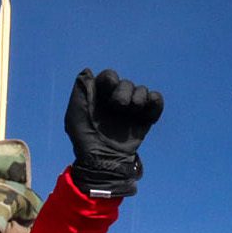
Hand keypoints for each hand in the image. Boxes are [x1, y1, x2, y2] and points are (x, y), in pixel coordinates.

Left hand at [64, 68, 163, 195]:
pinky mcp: (145, 119)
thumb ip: (80, 92)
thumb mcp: (76, 115)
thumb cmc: (86, 140)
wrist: (104, 161)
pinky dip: (155, 102)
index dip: (111, 79)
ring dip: (139, 97)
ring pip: (142, 90)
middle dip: (124, 91)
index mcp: (99, 98)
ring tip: (133, 110)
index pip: (109, 77)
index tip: (110, 86)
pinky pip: (156, 101)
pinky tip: (146, 111)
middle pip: (126, 83)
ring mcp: (131, 110)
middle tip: (120, 105)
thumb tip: (88, 71)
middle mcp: (116, 101)